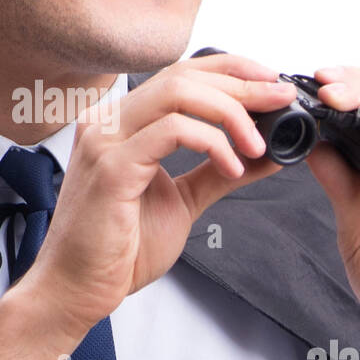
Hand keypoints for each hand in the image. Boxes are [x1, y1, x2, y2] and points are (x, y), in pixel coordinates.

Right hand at [18, 52, 295, 341]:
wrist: (79, 288)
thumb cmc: (118, 250)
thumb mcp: (183, 200)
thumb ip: (218, 172)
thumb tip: (266, 153)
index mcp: (122, 124)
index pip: (180, 73)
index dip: (231, 70)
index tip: (272, 84)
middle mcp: (108, 122)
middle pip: (183, 75)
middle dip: (241, 85)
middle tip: (280, 100)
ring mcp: (105, 140)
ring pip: (178, 93)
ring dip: (231, 112)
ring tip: (258, 143)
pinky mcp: (111, 167)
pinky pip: (172, 131)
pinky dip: (213, 143)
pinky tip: (232, 167)